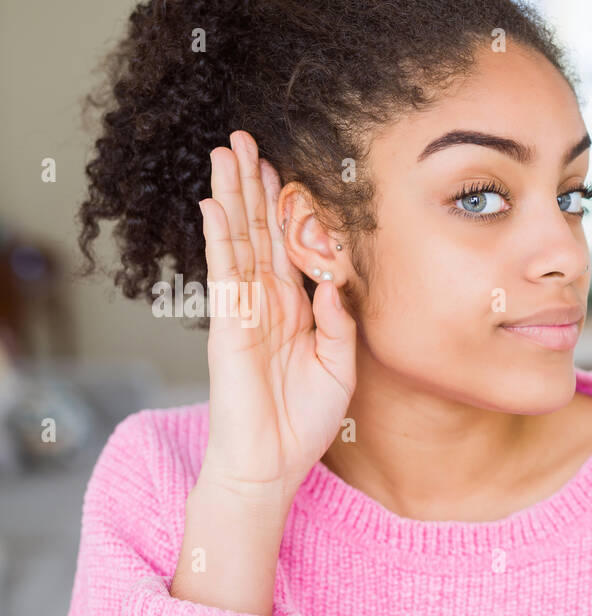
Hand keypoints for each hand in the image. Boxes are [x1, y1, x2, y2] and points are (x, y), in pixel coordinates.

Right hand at [196, 130, 356, 505]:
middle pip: (259, 232)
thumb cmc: (305, 422)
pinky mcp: (228, 325)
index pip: (289, 248)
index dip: (287, 209)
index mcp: (295, 312)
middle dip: (253, 186)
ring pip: (239, 241)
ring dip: (232, 196)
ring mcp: (245, 311)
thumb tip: (334, 281)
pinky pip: (224, 274)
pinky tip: (212, 205)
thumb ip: (339, 323)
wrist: (272, 463)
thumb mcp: (340, 368)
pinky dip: (219, 238)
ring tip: (226, 152)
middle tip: (246, 139)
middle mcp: (267, 303)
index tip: (285, 170)